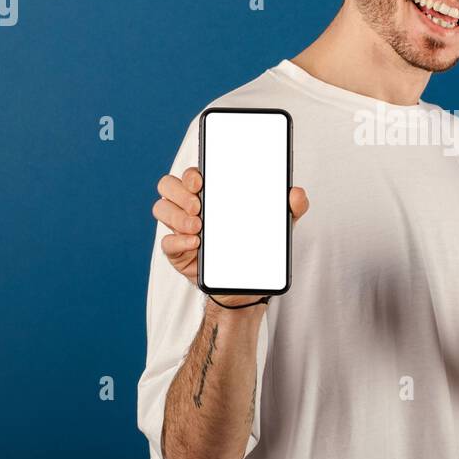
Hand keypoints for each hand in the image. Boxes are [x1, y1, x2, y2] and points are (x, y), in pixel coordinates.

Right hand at [153, 166, 309, 306]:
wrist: (246, 286)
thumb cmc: (255, 246)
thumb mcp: (277, 227)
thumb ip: (291, 208)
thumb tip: (297, 193)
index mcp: (211, 194)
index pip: (191, 174)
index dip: (191, 173)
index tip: (202, 180)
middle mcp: (191, 207)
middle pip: (168, 186)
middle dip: (180, 192)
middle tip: (200, 205)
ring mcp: (181, 229)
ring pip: (161, 208)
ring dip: (177, 214)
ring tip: (198, 226)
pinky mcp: (178, 253)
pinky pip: (166, 242)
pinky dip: (178, 240)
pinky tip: (195, 244)